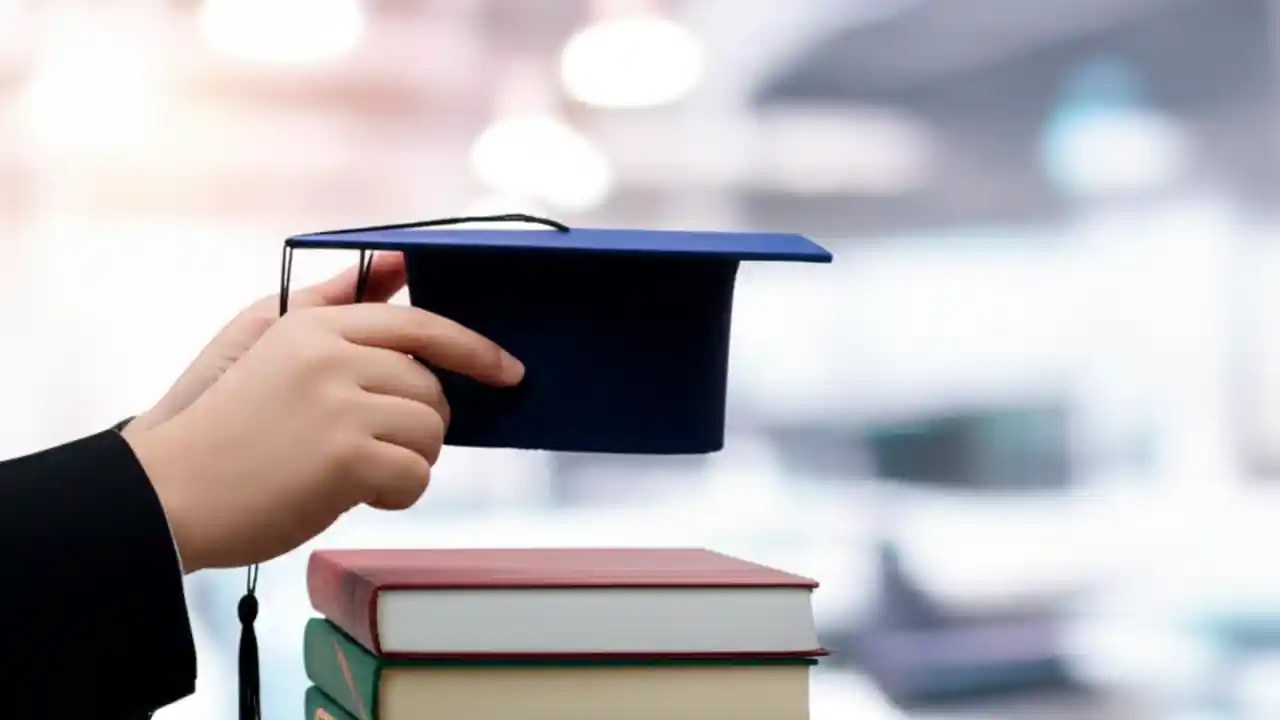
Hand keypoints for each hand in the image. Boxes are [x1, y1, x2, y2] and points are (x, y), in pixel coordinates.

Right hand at [121, 266, 523, 572]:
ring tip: (356, 473)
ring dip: (408, 462)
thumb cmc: (221, 424)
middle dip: (420, 425)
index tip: (507, 369)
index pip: (421, 325)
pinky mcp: (345, 456)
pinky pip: (417, 475)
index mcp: (317, 326)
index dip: (473, 349)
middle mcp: (333, 356)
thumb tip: (396, 265)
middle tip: (373, 449)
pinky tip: (356, 495)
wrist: (168, 494)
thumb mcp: (264, 340)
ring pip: (431, 432)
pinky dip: (398, 494)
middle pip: (433, 389)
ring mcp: (340, 404)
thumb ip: (333, 303)